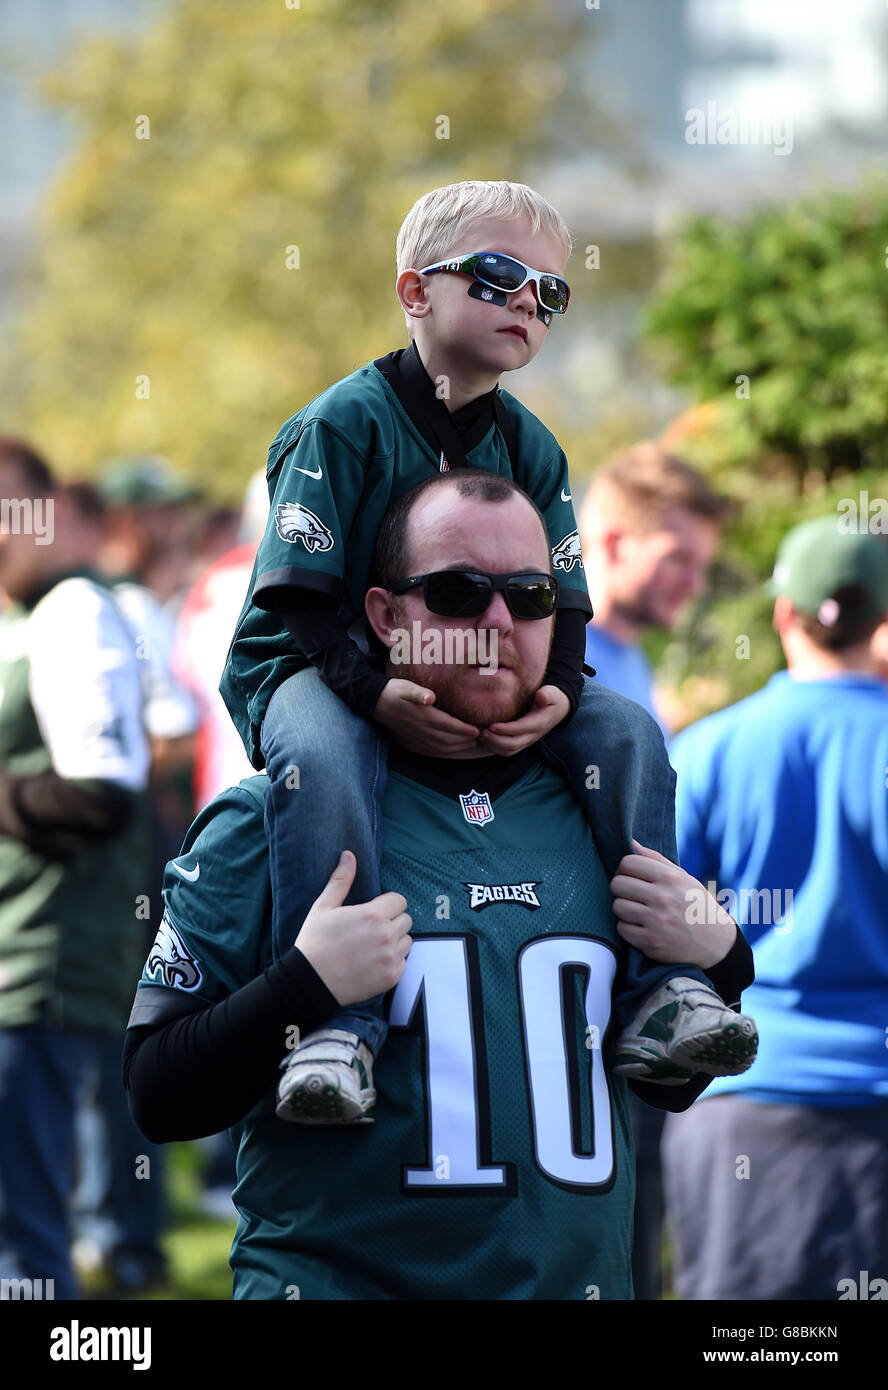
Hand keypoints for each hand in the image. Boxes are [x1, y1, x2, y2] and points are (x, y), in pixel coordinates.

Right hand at [294, 851, 412, 1004]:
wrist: (310, 982)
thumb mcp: (323, 907)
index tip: (374, 911)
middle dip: (392, 921)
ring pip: (407, 941)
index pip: (400, 900)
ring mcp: (391, 958)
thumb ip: (341, 880)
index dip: (387, 904)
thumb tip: (349, 855)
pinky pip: (404, 962)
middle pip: (406, 919)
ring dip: (395, 941)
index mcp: (373, 914)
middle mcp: (386, 935)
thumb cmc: (315, 942)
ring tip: (373, 945)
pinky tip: (373, 962)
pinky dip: (393, 961)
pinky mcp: (392, 977)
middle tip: (371, 929)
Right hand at [374, 678, 480, 754]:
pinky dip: (447, 752)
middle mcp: (421, 730)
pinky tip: (454, 749)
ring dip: (458, 748)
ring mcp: (417, 737)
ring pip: (442, 748)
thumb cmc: (393, 690)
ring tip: (472, 744)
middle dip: (466, 741)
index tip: (478, 730)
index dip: (464, 730)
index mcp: (423, 716)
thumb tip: (430, 697)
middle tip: (482, 738)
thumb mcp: (405, 686)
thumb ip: (417, 692)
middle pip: (448, 740)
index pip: (448, 726)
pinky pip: (433, 751)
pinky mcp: (413, 741)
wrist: (374, 702)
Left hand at [477, 684, 569, 755]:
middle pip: (512, 744)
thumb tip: (541, 696)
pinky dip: (493, 748)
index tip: (491, 725)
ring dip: (492, 746)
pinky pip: (506, 751)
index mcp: (539, 723)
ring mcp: (526, 741)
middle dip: (495, 740)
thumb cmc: (551, 699)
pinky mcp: (520, 743)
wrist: (557, 710)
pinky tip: (482, 739)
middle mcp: (532, 736)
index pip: (521, 729)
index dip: (506, 730)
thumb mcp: (552, 694)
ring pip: (508, 751)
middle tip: (480, 732)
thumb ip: (547, 695)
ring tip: (479, 735)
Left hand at [610, 841, 735, 969]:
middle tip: (634, 895)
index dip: (625, 869)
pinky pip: (622, 929)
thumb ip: (656, 859)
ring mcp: (656, 921)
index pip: (628, 863)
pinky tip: (643, 927)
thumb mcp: (683, 878)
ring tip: (639, 912)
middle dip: (622, 889)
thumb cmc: (696, 905)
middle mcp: (662, 898)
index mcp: (670, 878)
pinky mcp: (650, 942)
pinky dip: (629, 929)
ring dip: (625, 909)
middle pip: (617, 884)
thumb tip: (631, 843)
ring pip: (617, 906)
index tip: (631, 876)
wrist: (716, 943)